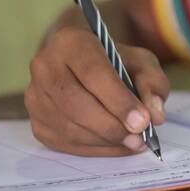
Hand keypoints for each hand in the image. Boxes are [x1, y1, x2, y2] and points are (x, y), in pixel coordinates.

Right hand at [26, 25, 169, 155]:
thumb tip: (154, 116)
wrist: (83, 64)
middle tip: (139, 137)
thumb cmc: (115, 61)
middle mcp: (44, 66)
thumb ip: (152, 84)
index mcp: (70, 41)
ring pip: (69, 127)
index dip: (119, 101)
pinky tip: (116, 146)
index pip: (93, 74)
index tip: (143, 122)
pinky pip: (65, 143)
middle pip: (76, 104)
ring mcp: (35, 96)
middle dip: (112, 126)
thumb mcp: (141, 62)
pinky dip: (94, 149)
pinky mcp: (36, 121)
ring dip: (105, 141)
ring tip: (133, 142)